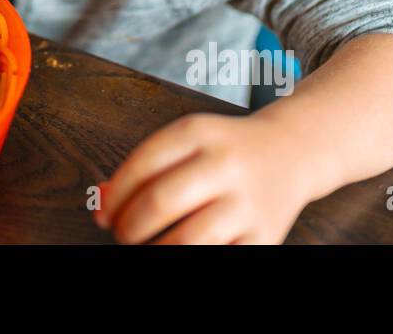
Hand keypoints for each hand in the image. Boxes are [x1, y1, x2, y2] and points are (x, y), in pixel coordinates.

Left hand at [95, 112, 312, 243]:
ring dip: (155, 251)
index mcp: (198, 132)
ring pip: (187, 240)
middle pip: (161, 202)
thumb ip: (144, 166)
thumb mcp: (187, 140)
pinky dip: (189, 259)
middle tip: (123, 234)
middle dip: (130, 226)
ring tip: (147, 248)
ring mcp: (247, 202)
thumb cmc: (224, 149)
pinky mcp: (264, 236)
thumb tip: (101, 201)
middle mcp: (225, 164)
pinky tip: (180, 251)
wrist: (291, 151)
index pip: (142, 165)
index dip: (115, 196)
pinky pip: (217, 257)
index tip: (104, 214)